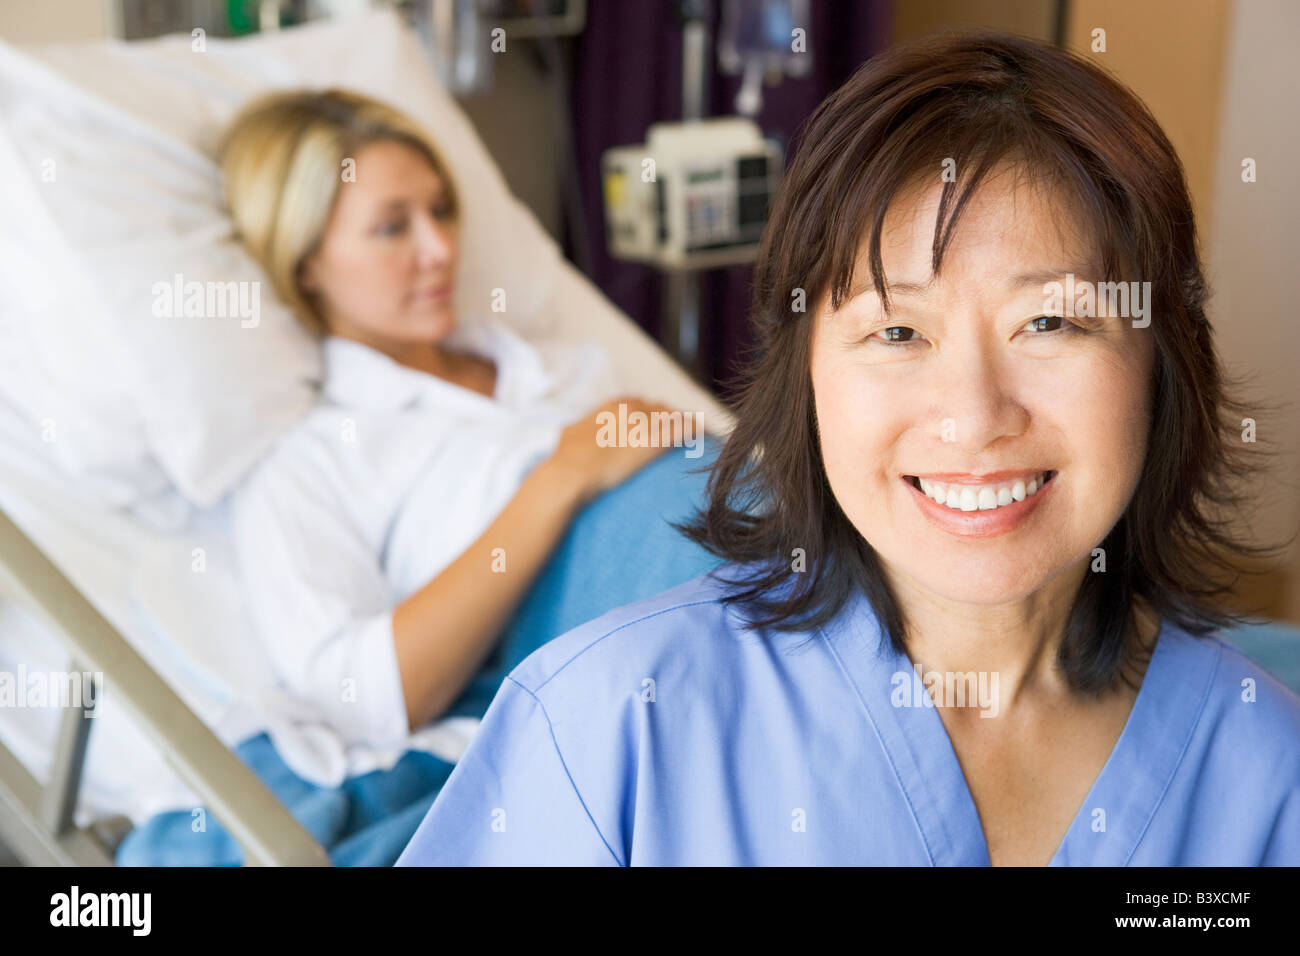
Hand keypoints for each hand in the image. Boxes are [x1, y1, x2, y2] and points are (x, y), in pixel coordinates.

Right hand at [549, 396, 691, 503]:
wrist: (569, 472)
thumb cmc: (565, 460)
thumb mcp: (570, 435)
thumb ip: (578, 430)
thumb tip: (570, 434)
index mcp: (612, 406)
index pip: (640, 404)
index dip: (651, 417)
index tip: (657, 428)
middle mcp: (631, 409)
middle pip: (661, 409)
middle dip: (671, 422)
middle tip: (681, 435)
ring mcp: (644, 423)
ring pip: (676, 418)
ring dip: (687, 427)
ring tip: (701, 437)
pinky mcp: (655, 441)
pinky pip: (687, 430)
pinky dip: (699, 432)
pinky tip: (708, 438)